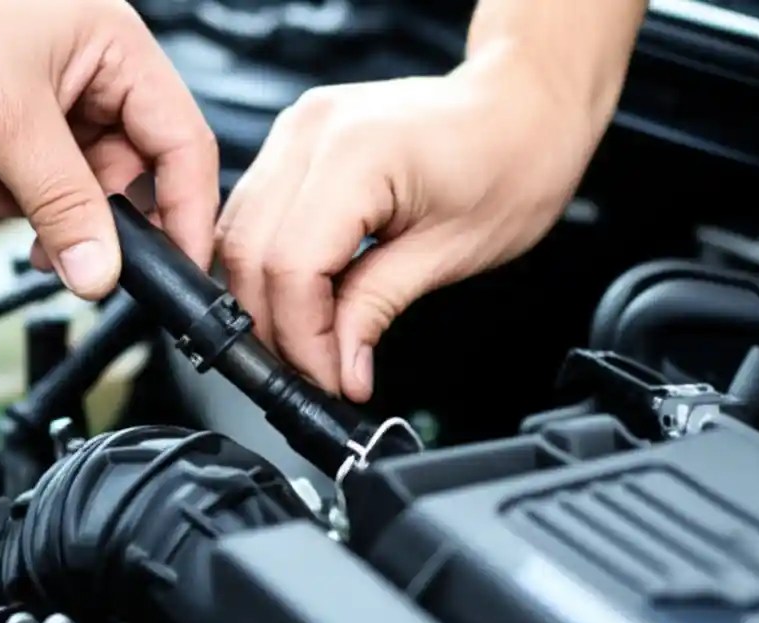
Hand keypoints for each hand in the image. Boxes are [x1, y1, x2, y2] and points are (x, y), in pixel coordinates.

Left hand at [0, 0, 218, 297]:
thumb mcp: (7, 124)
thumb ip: (65, 205)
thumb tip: (101, 271)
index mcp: (116, 46)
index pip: (182, 142)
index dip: (187, 210)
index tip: (180, 267)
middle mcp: (93, 69)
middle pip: (134, 169)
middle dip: (100, 218)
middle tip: (75, 256)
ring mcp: (53, 94)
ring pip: (84, 182)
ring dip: (50, 212)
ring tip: (8, 212)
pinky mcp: (12, 118)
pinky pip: (41, 178)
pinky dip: (16, 198)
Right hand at [216, 49, 611, 402]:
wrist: (522, 106)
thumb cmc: (511, 161)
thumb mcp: (450, 253)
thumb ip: (375, 307)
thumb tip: (338, 368)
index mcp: (355, 152)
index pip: (291, 266)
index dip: (303, 337)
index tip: (330, 380)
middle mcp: (310, 132)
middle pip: (247, 252)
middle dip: (275, 327)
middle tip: (317, 374)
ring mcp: (295, 131)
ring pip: (236, 235)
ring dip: (263, 300)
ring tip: (310, 343)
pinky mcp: (294, 142)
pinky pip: (254, 214)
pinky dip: (268, 265)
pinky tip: (303, 298)